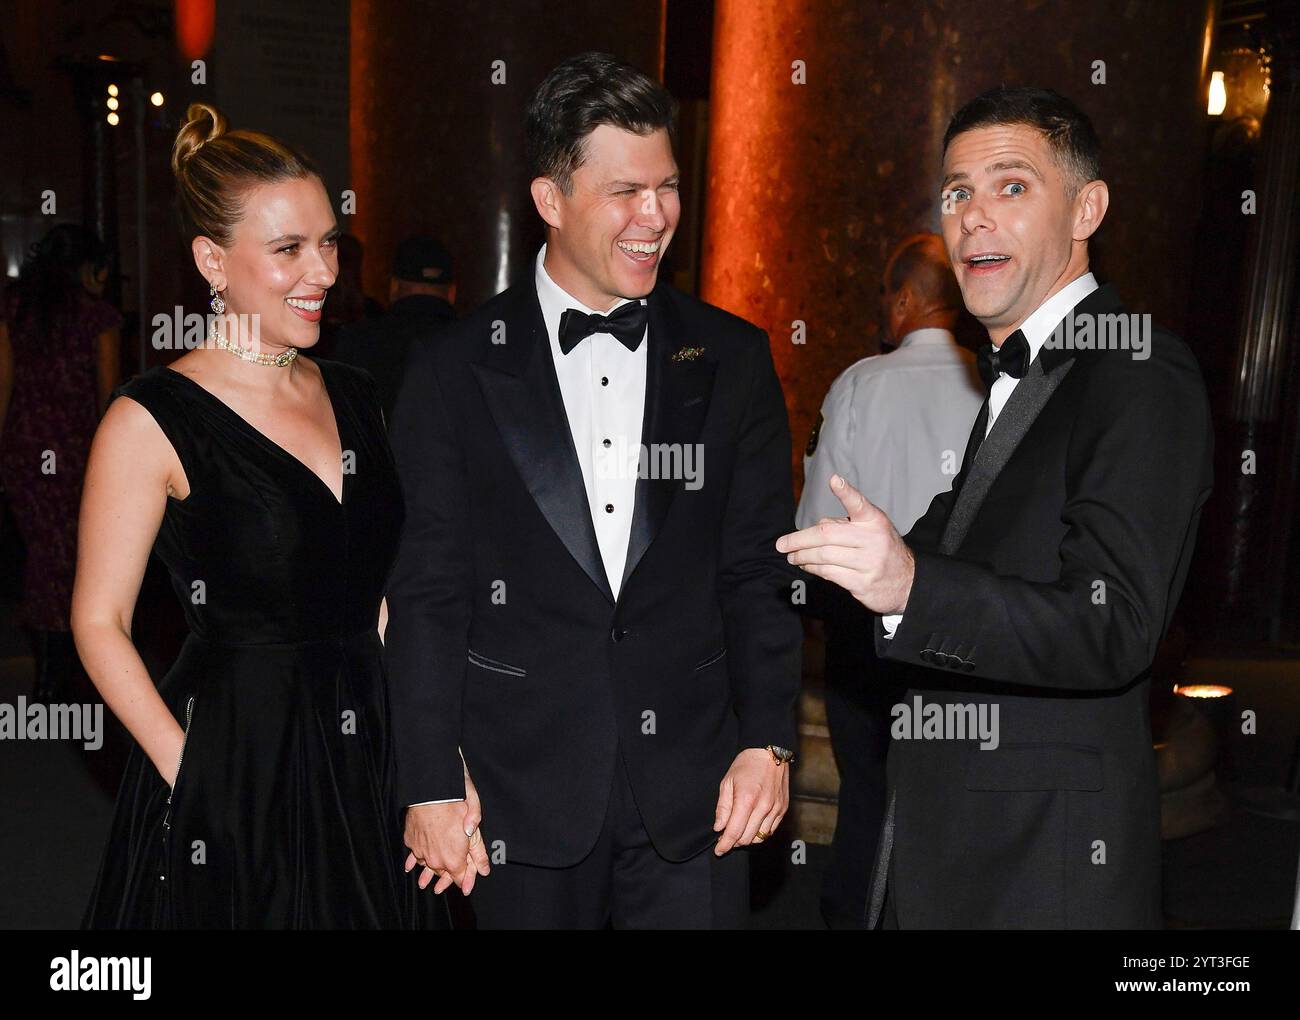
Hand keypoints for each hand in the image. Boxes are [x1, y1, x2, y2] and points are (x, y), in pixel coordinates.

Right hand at [403, 769, 489, 894]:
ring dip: (427, 872)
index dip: (465, 882)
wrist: (430, 790)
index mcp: (454, 859)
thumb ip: (479, 850)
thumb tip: (484, 869)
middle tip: (440, 888)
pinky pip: (413, 856)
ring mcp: (421, 851)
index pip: (460, 879)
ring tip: (423, 882)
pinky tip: (410, 866)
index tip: (466, 887)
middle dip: (445, 878)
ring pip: (426, 865)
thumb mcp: (475, 824)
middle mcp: (436, 860)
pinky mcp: (411, 841)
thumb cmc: (455, 803)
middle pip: (442, 873)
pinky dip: (413, 860)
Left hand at [713, 748, 788, 854]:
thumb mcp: (727, 782)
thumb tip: (719, 827)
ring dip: (747, 839)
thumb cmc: (747, 764)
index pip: (734, 832)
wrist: (771, 752)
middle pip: (747, 838)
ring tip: (738, 830)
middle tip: (725, 837)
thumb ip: (723, 807)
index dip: (725, 845)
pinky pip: (770, 830)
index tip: (719, 850)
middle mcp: (763, 807)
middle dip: (734, 842)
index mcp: (747, 799)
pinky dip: (759, 833)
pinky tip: (751, 826)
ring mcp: (775, 809)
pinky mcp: (782, 809)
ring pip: (760, 837)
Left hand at [775, 473, 913, 613]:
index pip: (859, 504)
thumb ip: (845, 525)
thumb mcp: (871, 531)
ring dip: (802, 556)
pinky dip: (813, 569)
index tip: (834, 480)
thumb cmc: (882, 550)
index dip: (846, 491)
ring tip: (792, 556)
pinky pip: (829, 573)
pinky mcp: (862, 583)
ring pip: (824, 556)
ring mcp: (869, 563)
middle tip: (782, 544)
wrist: (908, 582)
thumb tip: (813, 529)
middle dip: (799, 539)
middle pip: (827, 534)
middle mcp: (873, 540)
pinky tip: (807, 566)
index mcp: (875, 521)